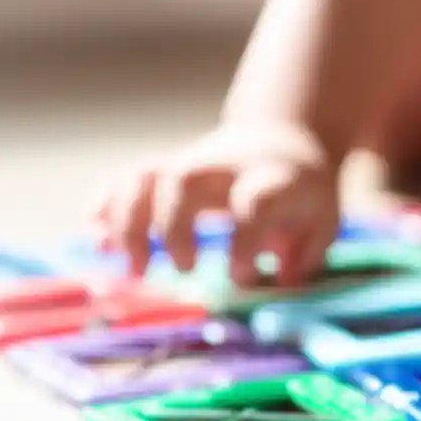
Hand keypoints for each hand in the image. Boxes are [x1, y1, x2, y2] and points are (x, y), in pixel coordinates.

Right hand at [96, 122, 340, 285]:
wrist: (280, 138)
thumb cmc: (302, 191)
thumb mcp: (324, 218)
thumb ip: (307, 253)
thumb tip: (281, 282)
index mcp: (273, 178)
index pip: (256, 200)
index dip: (245, 239)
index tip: (240, 276)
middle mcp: (225, 168)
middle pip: (185, 181)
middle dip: (174, 228)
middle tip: (184, 269)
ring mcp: (191, 165)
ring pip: (146, 177)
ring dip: (130, 223)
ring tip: (135, 270)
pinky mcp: (167, 170)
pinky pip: (126, 178)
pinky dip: (105, 204)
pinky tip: (96, 236)